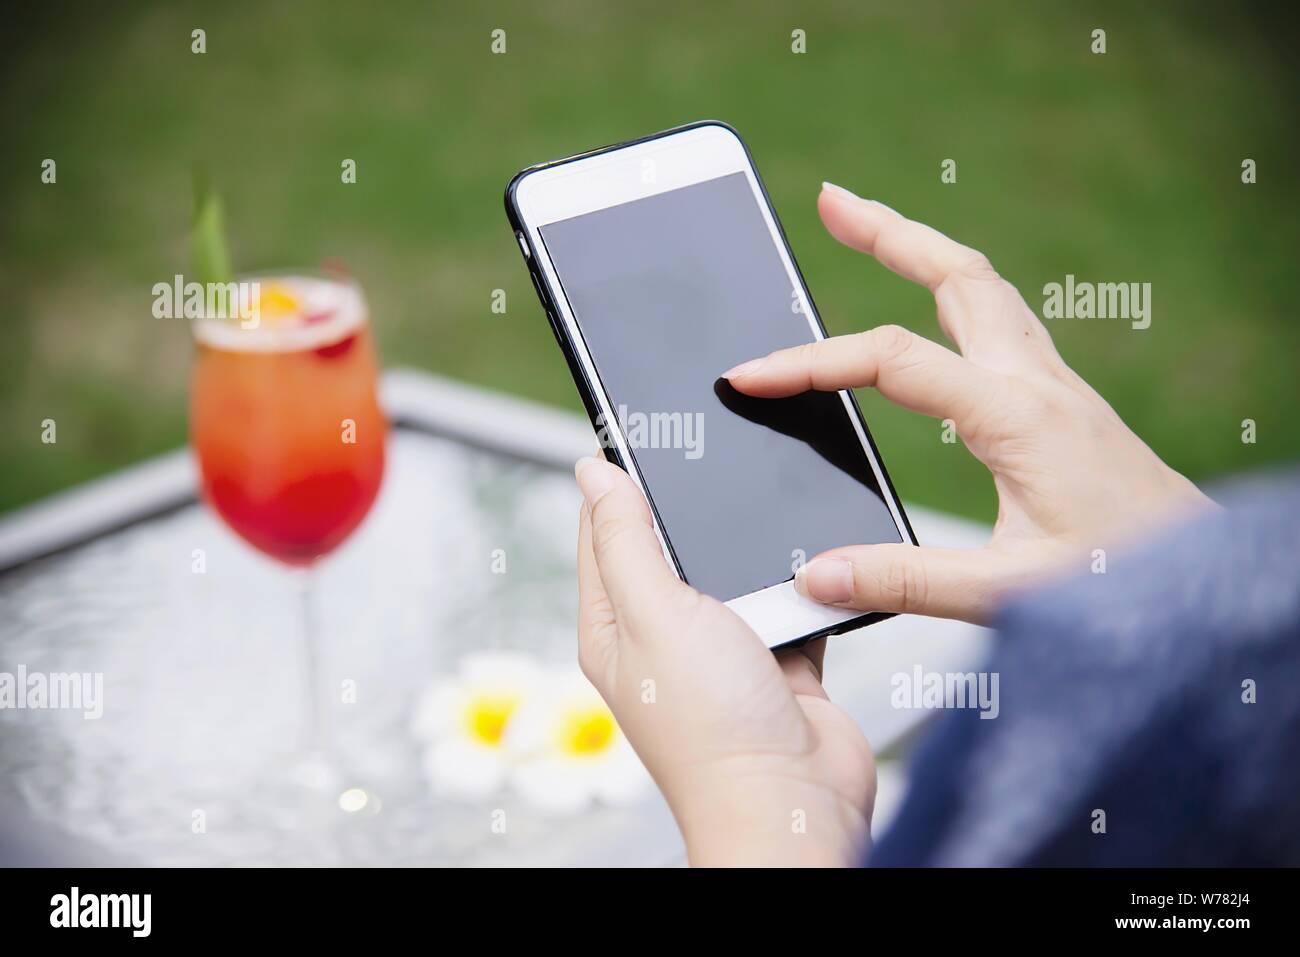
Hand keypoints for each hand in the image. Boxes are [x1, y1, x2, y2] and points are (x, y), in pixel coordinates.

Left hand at [575, 456, 873, 865]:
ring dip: (756, 551)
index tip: (641, 429)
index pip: (604, 531)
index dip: (618, 480)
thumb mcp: (654, 612)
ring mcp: (724, 648)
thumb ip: (625, 539)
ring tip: (768, 521)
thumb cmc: (712, 728)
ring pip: (738, 569)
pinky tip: (812, 568)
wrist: (795, 804)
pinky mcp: (779, 657)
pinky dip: (803, 585)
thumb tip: (591, 472)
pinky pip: (791, 599)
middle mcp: (664, 636)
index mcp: (615, 625)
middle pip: (674, 544)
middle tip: (718, 459)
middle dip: (696, 510)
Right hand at [725, 183, 1213, 623]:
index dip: (812, 362)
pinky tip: (935, 314)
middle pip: (956, 274)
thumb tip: (817, 574)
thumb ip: (907, 581)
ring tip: (871, 229)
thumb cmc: (1127, 582)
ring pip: (983, 288)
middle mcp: (1038, 383)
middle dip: (887, 232)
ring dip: (923, 251)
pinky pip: (999, 321)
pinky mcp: (1061, 403)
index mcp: (1016, 415)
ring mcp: (1055, 385)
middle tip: (828, 201)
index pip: (892, 360)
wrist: (1207, 579)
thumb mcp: (1010, 592)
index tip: (752, 375)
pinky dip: (953, 293)